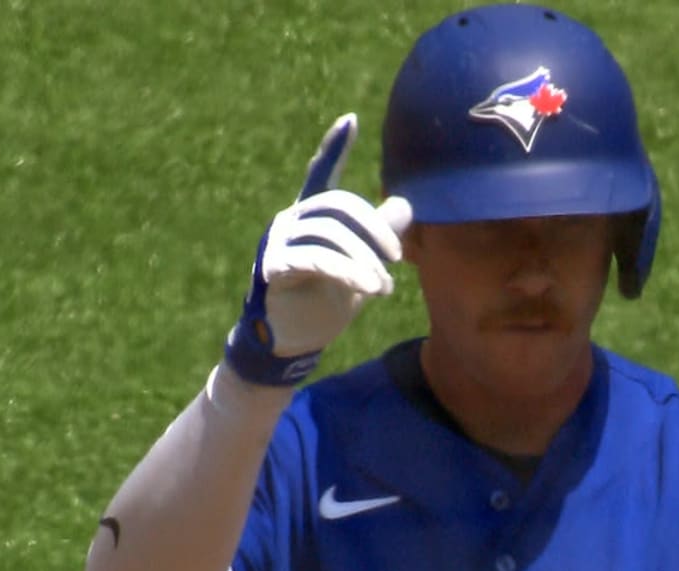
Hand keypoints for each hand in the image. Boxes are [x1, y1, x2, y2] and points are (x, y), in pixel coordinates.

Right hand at [225, 114, 412, 386]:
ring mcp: (277, 242)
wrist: (293, 343)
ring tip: (383, 287)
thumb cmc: (324, 302)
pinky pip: (317, 260)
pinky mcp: (273, 267)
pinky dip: (348, 273)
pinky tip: (370, 288)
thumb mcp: (361, 266)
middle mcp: (290, 221)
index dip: (335, 148)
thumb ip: (379, 236)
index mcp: (310, 216)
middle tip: (398, 258)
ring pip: (331, 235)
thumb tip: (405, 205)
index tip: (351, 120)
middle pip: (340, 207)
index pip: (321, 173)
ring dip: (365, 261)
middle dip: (375, 231)